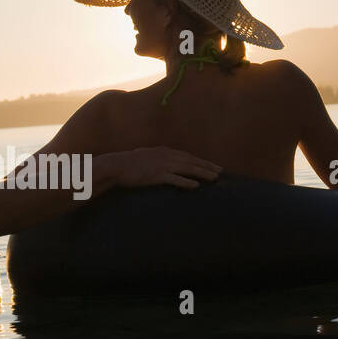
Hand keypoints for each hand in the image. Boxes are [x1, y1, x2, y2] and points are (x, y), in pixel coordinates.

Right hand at [98, 147, 221, 189]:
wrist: (116, 166)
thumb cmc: (128, 164)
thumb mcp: (145, 157)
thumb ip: (157, 159)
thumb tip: (164, 166)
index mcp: (164, 151)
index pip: (188, 156)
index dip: (202, 161)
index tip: (213, 166)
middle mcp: (166, 156)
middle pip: (192, 161)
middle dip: (207, 166)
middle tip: (221, 172)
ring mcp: (162, 165)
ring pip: (188, 169)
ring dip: (202, 173)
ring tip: (215, 178)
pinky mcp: (156, 175)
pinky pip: (175, 179)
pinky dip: (186, 182)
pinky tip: (196, 187)